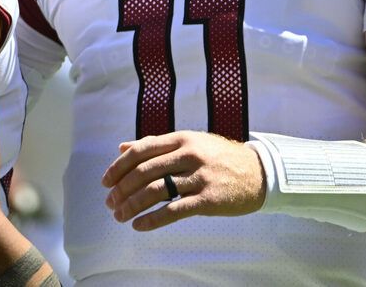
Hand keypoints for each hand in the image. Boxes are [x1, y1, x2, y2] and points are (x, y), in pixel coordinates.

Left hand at [101, 130, 266, 230]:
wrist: (259, 172)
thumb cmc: (219, 157)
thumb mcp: (190, 142)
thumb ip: (156, 145)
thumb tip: (122, 147)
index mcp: (181, 139)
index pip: (141, 150)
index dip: (119, 166)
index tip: (106, 181)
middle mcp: (188, 155)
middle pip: (144, 172)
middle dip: (122, 189)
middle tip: (110, 203)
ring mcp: (199, 177)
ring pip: (156, 191)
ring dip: (132, 205)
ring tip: (120, 216)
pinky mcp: (208, 199)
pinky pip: (174, 211)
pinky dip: (153, 219)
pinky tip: (139, 226)